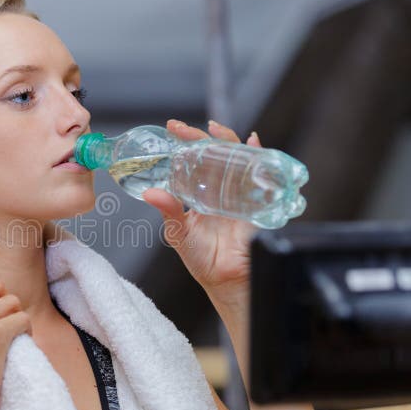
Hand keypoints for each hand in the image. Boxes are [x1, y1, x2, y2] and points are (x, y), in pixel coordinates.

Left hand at [142, 120, 261, 321]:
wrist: (225, 281)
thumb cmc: (202, 259)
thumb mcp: (179, 232)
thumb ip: (168, 211)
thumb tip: (150, 193)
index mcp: (200, 194)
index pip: (193, 160)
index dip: (185, 143)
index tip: (172, 128)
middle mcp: (220, 189)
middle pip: (215, 154)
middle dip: (202, 137)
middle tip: (184, 128)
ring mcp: (239, 193)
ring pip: (237, 159)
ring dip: (229, 141)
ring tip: (216, 130)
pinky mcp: (256, 201)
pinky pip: (261, 174)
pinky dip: (260, 157)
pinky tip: (253, 144)